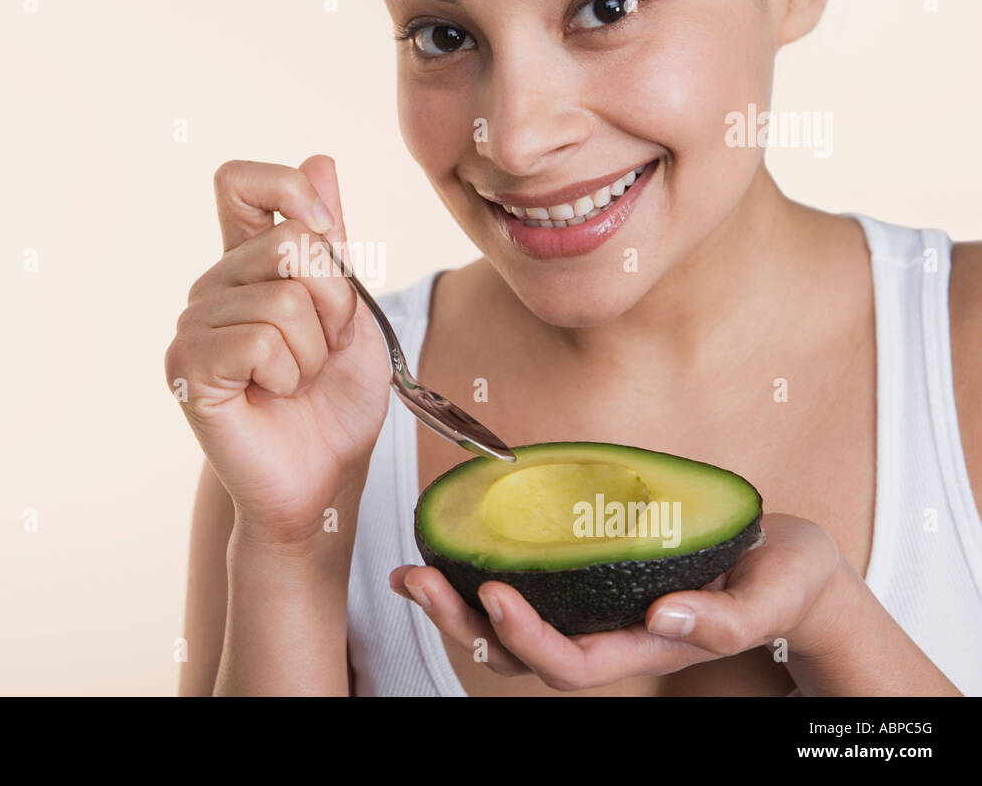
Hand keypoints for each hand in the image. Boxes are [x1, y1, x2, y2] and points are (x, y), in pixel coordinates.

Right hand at [164, 156, 391, 546]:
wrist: (326, 477)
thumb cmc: (337, 400)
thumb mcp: (354, 311)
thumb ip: (332, 242)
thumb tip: (319, 160)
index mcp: (248, 262)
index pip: (241, 182)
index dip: (290, 191)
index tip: (328, 238)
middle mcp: (214, 285)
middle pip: (293, 243)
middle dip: (337, 304)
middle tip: (324, 349)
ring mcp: (194, 324)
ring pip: (285, 299)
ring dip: (316, 351)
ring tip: (298, 380)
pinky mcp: (189, 367)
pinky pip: (260, 340)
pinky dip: (290, 373)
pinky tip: (275, 394)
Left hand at [390, 513, 850, 690]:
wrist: (791, 568)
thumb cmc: (786, 582)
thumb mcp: (776, 596)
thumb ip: (731, 618)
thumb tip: (667, 620)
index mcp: (647, 645)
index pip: (573, 662)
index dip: (528, 637)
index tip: (495, 594)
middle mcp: (610, 632)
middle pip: (522, 652)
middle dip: (465, 622)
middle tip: (416, 579)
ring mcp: (596, 607)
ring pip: (513, 626)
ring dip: (458, 601)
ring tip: (413, 569)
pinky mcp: (590, 576)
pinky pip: (530, 585)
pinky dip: (484, 570)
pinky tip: (454, 543)